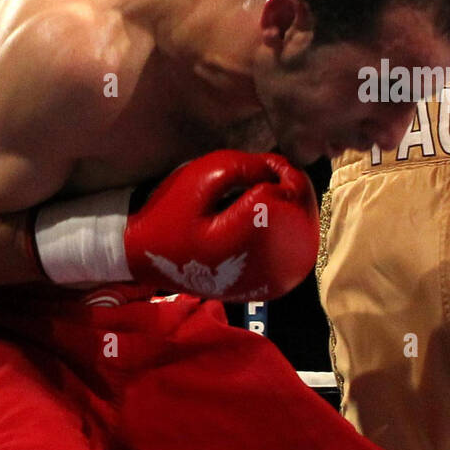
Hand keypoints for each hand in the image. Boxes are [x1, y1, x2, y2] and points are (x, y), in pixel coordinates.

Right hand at [33, 151, 319, 301]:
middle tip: (273, 173)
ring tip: (274, 190)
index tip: (265, 164)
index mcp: (245, 240)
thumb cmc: (168, 213)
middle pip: (304, 219)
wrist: (144, 256)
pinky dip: (294, 229)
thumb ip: (242, 167)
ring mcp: (269, 281)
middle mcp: (264, 268)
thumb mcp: (199, 178)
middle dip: (294, 188)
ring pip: (305, 236)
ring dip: (296, 208)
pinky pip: (297, 252)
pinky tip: (278, 214)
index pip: (286, 199)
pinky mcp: (267, 285)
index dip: (282, 173)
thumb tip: (279, 169)